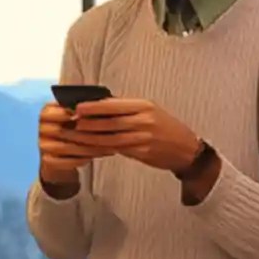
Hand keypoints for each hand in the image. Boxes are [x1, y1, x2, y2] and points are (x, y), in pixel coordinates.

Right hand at [38, 103, 114, 183]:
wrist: (59, 150)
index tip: (100, 118)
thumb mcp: (76, 114)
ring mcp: (42, 145)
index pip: (62, 111)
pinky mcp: (47, 160)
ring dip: (89, 149)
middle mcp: (41, 127)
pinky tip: (94, 157)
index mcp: (47, 111)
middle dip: (89, 134)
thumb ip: (84, 110)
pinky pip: (65, 162)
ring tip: (107, 149)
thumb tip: (103, 105)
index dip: (81, 115)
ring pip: (67, 148)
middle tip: (109, 137)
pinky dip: (81, 160)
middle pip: (65, 131)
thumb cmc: (72, 127)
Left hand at [64, 97, 201, 172]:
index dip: (93, 107)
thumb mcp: (150, 110)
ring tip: (77, 137)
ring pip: (111, 138)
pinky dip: (104, 149)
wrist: (186, 148)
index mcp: (144, 106)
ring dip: (92, 138)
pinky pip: (118, 150)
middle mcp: (144, 121)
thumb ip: (127, 108)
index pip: (113, 105)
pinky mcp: (143, 153)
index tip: (77, 107)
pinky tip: (92, 148)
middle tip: (72, 123)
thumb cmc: (165, 126)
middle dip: (89, 123)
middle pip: (109, 122)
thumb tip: (100, 105)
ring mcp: (144, 138)